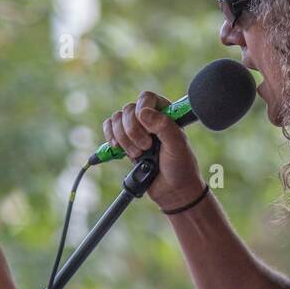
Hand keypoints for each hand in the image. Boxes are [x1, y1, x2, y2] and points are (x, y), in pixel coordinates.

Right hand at [102, 93, 205, 211]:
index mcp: (165, 114)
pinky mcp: (125, 142)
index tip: (148, 130)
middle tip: (145, 148)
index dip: (142, 110)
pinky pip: (109, 129)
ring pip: (116, 119)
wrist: (173, 190)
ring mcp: (136, 130)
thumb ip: (164, 126)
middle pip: (127, 110)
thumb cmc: (180, 167)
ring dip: (123, 138)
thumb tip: (143, 112)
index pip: (146, 98)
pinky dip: (111, 138)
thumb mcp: (178, 146)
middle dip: (132, 131)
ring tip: (137, 155)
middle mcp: (149, 118)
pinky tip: (119, 149)